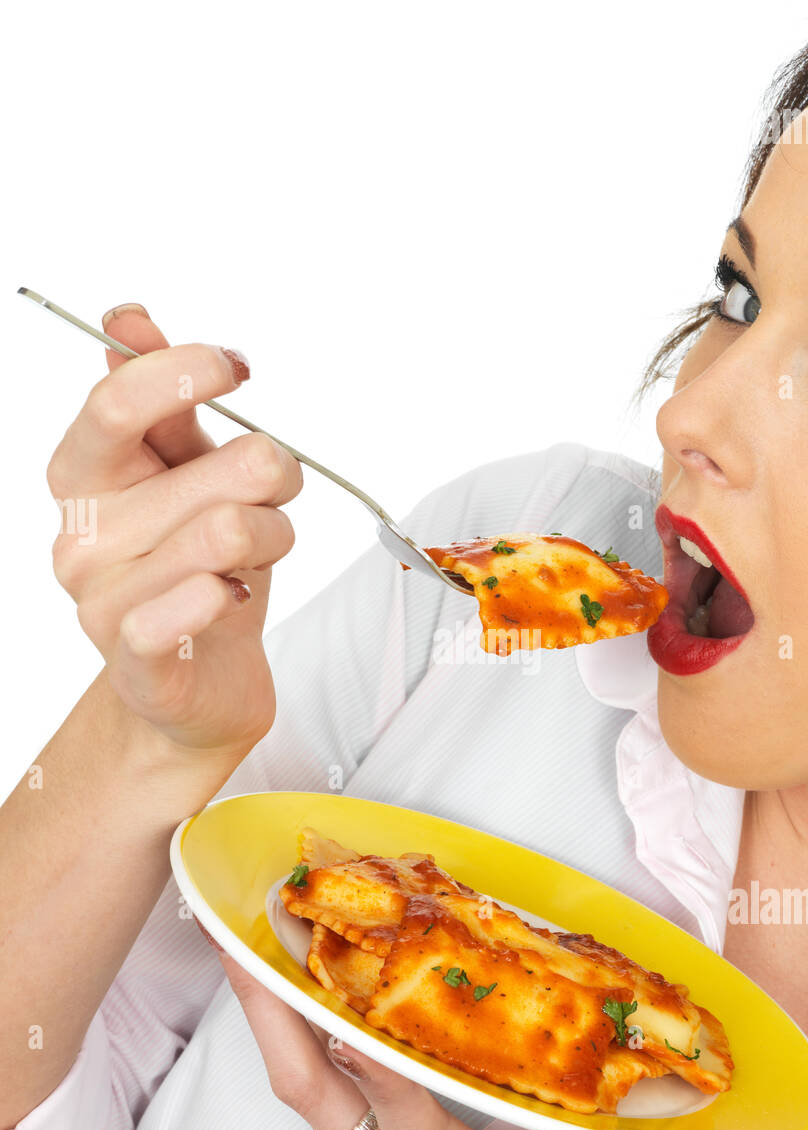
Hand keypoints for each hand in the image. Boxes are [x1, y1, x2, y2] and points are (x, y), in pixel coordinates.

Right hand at [47, 303, 302, 754]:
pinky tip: (230, 597)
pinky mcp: (139, 662)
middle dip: (272, 477)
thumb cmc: (201, 567)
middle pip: (210, 472)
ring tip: (257, 554)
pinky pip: (198, 601)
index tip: (239, 368)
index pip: (117, 405)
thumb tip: (127, 319)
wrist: (203, 679)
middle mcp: (80, 538)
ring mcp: (100, 603)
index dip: (184, 371)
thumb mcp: (188, 473)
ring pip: (228, 532)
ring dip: (273, 536)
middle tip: (274, 495)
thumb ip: (164, 401)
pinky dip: (231, 592)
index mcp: (82, 478)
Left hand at [214, 942, 669, 1129]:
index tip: (341, 1007)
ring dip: (277, 1030)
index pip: (412, 1121)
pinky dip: (308, 1062)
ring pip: (308, 1104)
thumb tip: (682, 1088)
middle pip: (318, 1099)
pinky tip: (302, 1018)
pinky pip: (323, 1118)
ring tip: (257, 959)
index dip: (375, 1066)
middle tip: (241, 952)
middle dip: (271, 1020)